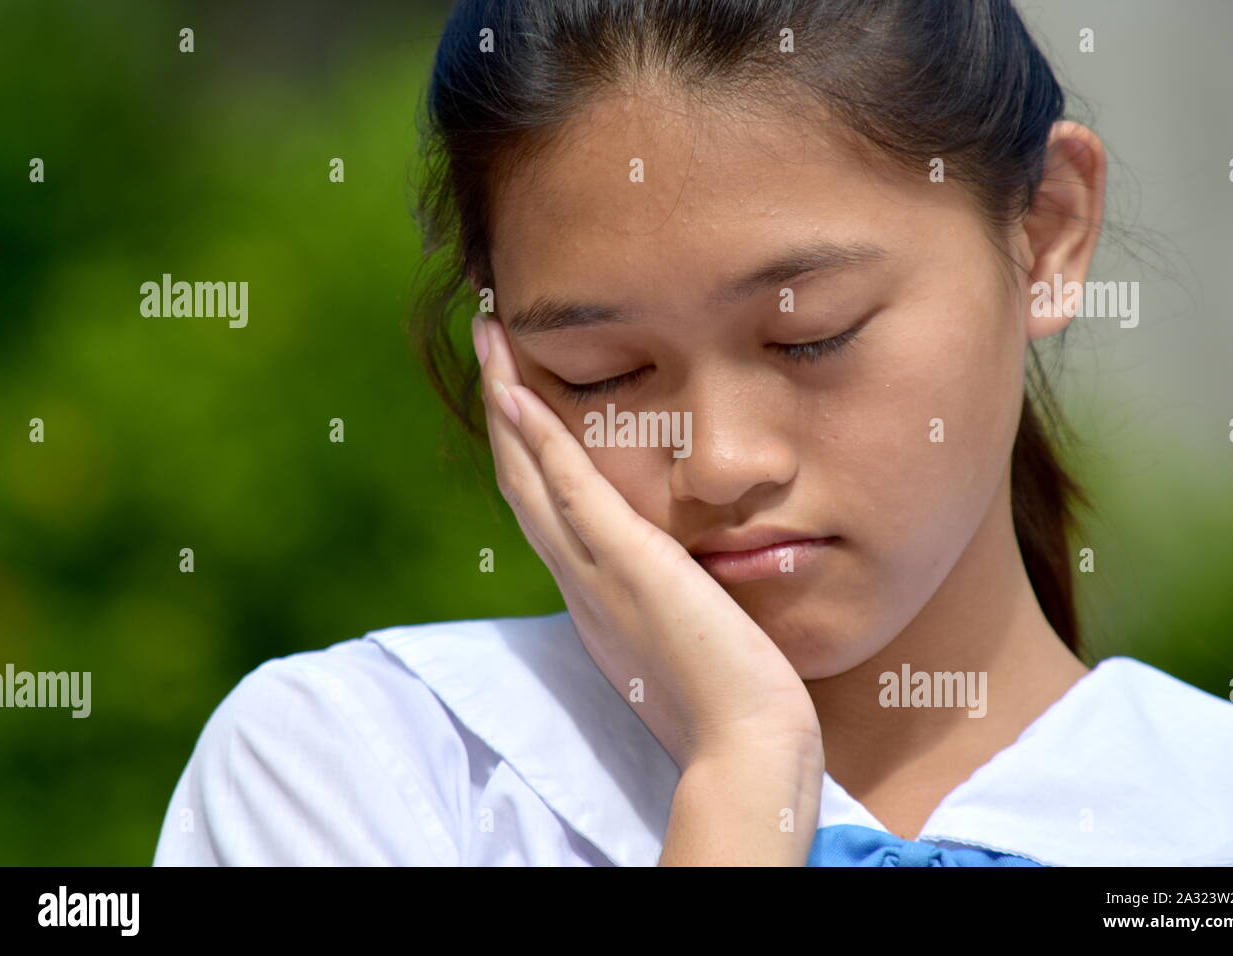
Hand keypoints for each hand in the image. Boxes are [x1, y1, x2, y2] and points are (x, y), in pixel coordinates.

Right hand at [471, 311, 822, 771]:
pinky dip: (539, 438)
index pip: (546, 510)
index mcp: (594, 598)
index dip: (524, 451)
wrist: (746, 744)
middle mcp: (579, 582)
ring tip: (490, 341)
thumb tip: (684, 581)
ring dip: (506, 403)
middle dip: (501, 411)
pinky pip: (568, 489)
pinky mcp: (626, 564)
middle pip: (521, 482)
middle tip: (487, 346)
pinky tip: (517, 390)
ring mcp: (595, 573)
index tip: (518, 398)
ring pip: (529, 474)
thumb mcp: (687, 642)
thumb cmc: (729, 705)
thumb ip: (672, 605)